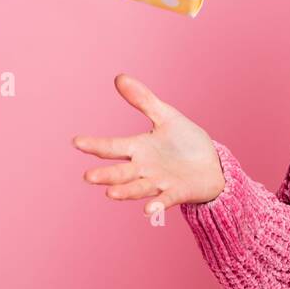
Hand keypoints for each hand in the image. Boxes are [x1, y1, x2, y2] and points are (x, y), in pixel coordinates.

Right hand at [74, 74, 225, 214]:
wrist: (212, 162)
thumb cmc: (185, 141)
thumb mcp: (166, 116)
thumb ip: (143, 100)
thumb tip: (119, 77)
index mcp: (139, 149)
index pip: (113, 146)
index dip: (95, 144)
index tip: (76, 141)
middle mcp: (145, 169)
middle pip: (122, 173)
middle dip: (106, 175)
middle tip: (88, 177)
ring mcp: (160, 182)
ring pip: (139, 188)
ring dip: (126, 191)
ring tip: (110, 194)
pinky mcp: (178, 192)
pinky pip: (166, 199)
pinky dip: (157, 205)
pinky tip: (149, 211)